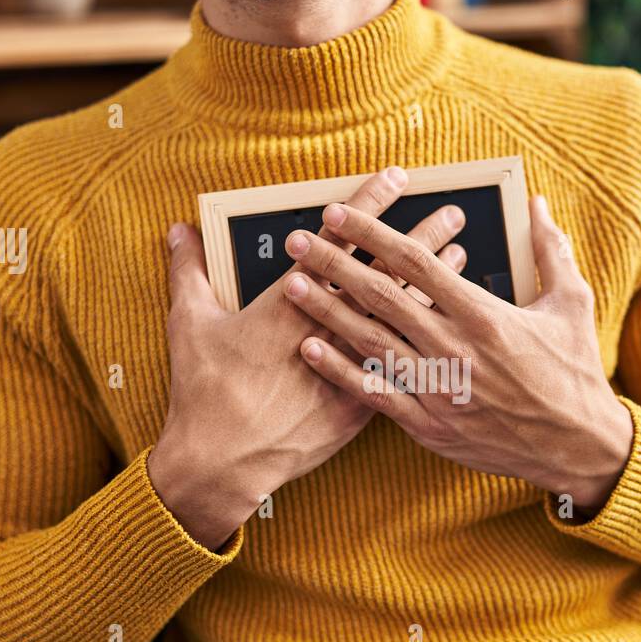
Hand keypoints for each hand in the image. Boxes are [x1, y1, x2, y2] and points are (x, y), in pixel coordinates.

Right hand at [147, 167, 467, 548]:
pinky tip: (446, 323)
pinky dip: (426, 338)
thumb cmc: (203, 394)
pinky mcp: (359, 404)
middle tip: (452, 212)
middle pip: (384, 274)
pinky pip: (402, 364)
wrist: (222, 462)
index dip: (368, 207)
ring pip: (401, 316)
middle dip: (420, 239)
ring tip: (460, 256)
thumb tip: (180, 230)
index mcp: (288, 303)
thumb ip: (188, 271)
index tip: (396, 178)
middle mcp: (326, 329)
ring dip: (432, 285)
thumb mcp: (189, 324)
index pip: (339, 242)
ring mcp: (347, 368)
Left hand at [281, 195, 632, 510]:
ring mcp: (438, 388)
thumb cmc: (575, 373)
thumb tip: (536, 202)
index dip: (372, 234)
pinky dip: (338, 371)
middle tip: (298, 240)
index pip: (415, 262)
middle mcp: (455, 348)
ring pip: (369, 341)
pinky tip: (309, 349)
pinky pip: (374, 393)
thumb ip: (550, 250)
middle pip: (381, 296)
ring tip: (291, 285)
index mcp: (484, 314)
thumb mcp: (572, 304)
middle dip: (334, 263)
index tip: (339, 213)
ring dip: (326, 310)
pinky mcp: (430, 424)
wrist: (579, 446)